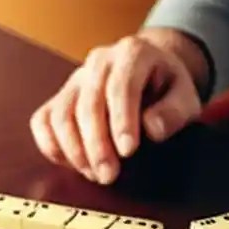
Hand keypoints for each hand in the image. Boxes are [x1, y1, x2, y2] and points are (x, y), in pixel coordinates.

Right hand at [30, 29, 205, 184]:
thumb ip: (175, 111)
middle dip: (96, 145)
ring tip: (94, 173)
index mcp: (132, 53)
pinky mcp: (59, 98)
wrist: (149, 74)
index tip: (128, 151)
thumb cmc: (166, 88)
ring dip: (74, 150)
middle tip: (108, 175)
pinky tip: (71, 163)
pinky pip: (42, 121)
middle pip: (87, 104)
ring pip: (60, 115)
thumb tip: (152, 129)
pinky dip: (51, 145)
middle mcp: (98, 62)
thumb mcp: (186, 96)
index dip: (122, 121)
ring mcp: (74, 80)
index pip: (120, 87)